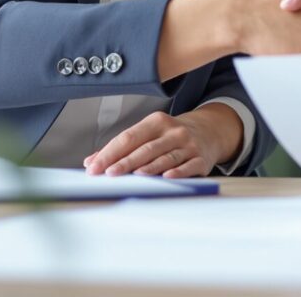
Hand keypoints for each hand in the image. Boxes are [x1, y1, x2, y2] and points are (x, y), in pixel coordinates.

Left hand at [84, 103, 239, 177]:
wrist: (209, 131)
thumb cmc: (170, 136)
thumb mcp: (149, 133)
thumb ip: (121, 147)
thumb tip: (91, 162)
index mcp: (156, 122)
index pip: (129, 137)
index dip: (111, 152)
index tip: (95, 167)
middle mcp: (173, 131)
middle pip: (146, 148)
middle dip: (126, 162)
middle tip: (110, 173)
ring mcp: (188, 145)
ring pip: (165, 157)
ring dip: (150, 167)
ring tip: (135, 175)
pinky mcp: (201, 159)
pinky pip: (188, 166)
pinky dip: (178, 172)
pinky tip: (167, 177)